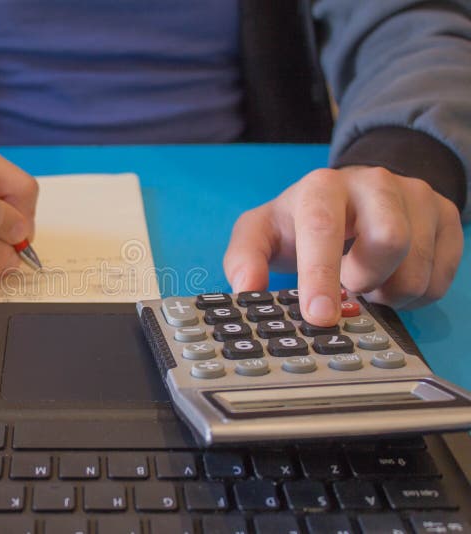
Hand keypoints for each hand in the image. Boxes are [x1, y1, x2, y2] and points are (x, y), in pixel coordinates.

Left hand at [223, 166, 463, 324]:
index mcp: (322, 187)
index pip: (324, 228)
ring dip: (389, 293)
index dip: (321, 275)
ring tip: (366, 282)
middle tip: (348, 286)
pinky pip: (440, 277)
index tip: (319, 315)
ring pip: (417, 267)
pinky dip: (414, 294)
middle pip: (389, 241)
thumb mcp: (261, 233)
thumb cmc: (300, 221)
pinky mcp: (445, 216)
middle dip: (366, 280)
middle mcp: (374, 183)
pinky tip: (391, 279)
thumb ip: (243, 259)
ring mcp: (415, 196)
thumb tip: (246, 289)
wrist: (349, 195)